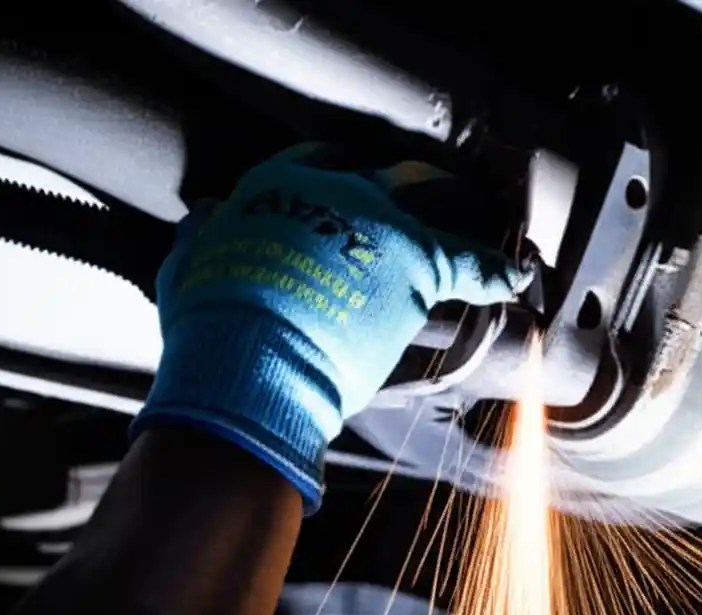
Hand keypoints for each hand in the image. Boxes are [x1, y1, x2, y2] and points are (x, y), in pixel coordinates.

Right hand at [130, 147, 531, 511]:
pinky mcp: (418, 264)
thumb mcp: (187, 269)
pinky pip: (472, 261)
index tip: (343, 195)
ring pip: (428, 211)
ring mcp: (382, 225)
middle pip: (380, 182)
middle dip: (393, 200)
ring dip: (441, 228)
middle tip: (396, 229)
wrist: (249, 362)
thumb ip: (200, 238)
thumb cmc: (213, 328)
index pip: (318, 165)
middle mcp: (335, 193)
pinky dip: (496, 270)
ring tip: (458, 244)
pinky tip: (513, 276)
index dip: (335, 181)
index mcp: (277, 186)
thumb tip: (205, 216)